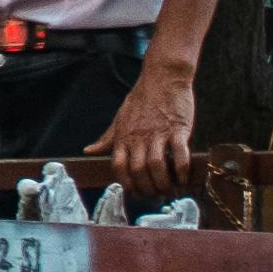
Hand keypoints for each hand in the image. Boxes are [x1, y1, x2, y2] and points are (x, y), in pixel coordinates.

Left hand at [91, 58, 196, 198]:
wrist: (163, 76)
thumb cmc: (142, 98)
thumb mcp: (119, 118)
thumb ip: (107, 138)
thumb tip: (89, 150)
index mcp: (123, 136)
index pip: (119, 167)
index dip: (127, 184)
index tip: (136, 192)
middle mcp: (139, 137)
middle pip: (138, 171)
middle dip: (148, 188)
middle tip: (156, 195)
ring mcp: (158, 133)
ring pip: (157, 166)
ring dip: (164, 183)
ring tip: (170, 189)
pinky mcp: (178, 129)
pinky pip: (180, 154)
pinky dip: (182, 170)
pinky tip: (184, 177)